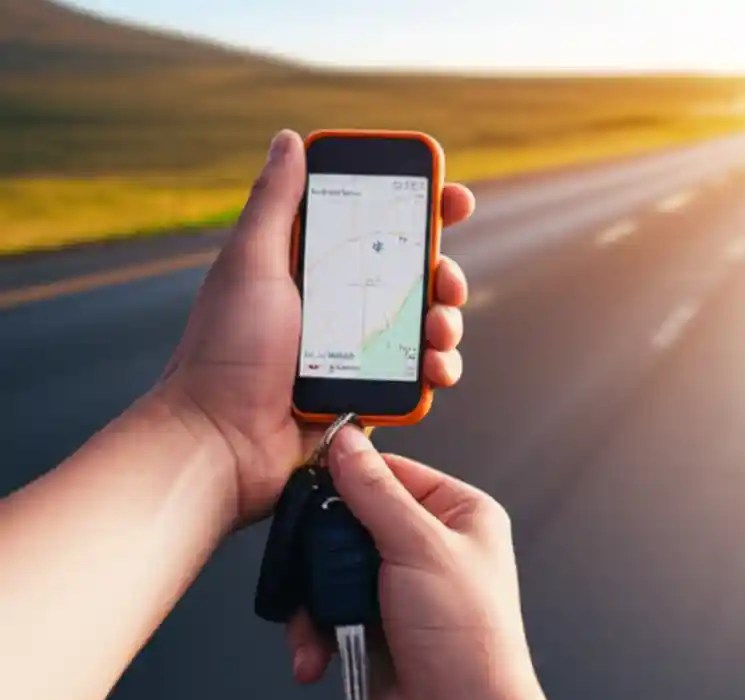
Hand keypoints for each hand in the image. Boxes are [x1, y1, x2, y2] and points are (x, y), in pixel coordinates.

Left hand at [156, 130, 474, 525]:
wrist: (221, 443)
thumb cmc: (224, 353)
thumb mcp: (250, 264)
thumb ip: (275, 203)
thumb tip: (289, 141)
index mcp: (314, 268)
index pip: (377, 226)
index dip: (421, 209)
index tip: (453, 198)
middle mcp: (340, 305)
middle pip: (416, 275)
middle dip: (445, 272)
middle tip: (445, 280)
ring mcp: (360, 351)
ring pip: (427, 324)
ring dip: (447, 322)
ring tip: (437, 330)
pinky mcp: (372, 394)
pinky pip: (421, 375)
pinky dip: (438, 368)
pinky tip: (434, 369)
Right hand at [287, 428, 553, 699]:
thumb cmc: (469, 640)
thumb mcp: (421, 549)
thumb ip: (376, 494)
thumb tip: (347, 443)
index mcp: (459, 513)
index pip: (391, 472)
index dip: (349, 476)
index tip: (311, 482)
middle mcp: (430, 545)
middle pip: (350, 520)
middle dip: (326, 553)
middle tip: (323, 569)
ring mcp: (399, 586)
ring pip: (331, 566)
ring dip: (317, 599)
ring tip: (326, 621)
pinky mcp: (372, 622)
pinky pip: (326, 607)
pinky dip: (315, 630)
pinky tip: (320, 652)